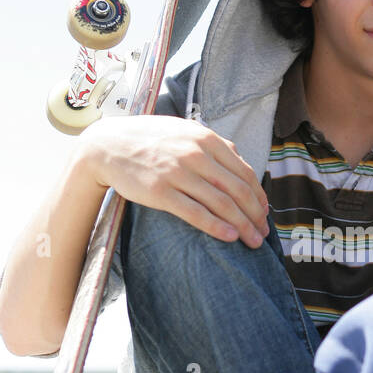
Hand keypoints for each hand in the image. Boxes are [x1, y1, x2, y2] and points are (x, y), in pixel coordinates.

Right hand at [77, 115, 269, 247]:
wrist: (108, 145)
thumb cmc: (150, 140)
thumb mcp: (185, 131)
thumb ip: (214, 145)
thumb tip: (242, 162)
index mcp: (206, 139)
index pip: (244, 172)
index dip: (259, 196)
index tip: (264, 213)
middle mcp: (195, 155)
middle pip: (238, 190)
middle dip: (255, 215)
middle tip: (263, 233)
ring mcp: (178, 173)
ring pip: (221, 203)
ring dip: (242, 225)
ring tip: (252, 241)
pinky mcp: (161, 192)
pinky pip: (195, 212)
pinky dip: (216, 227)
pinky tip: (229, 237)